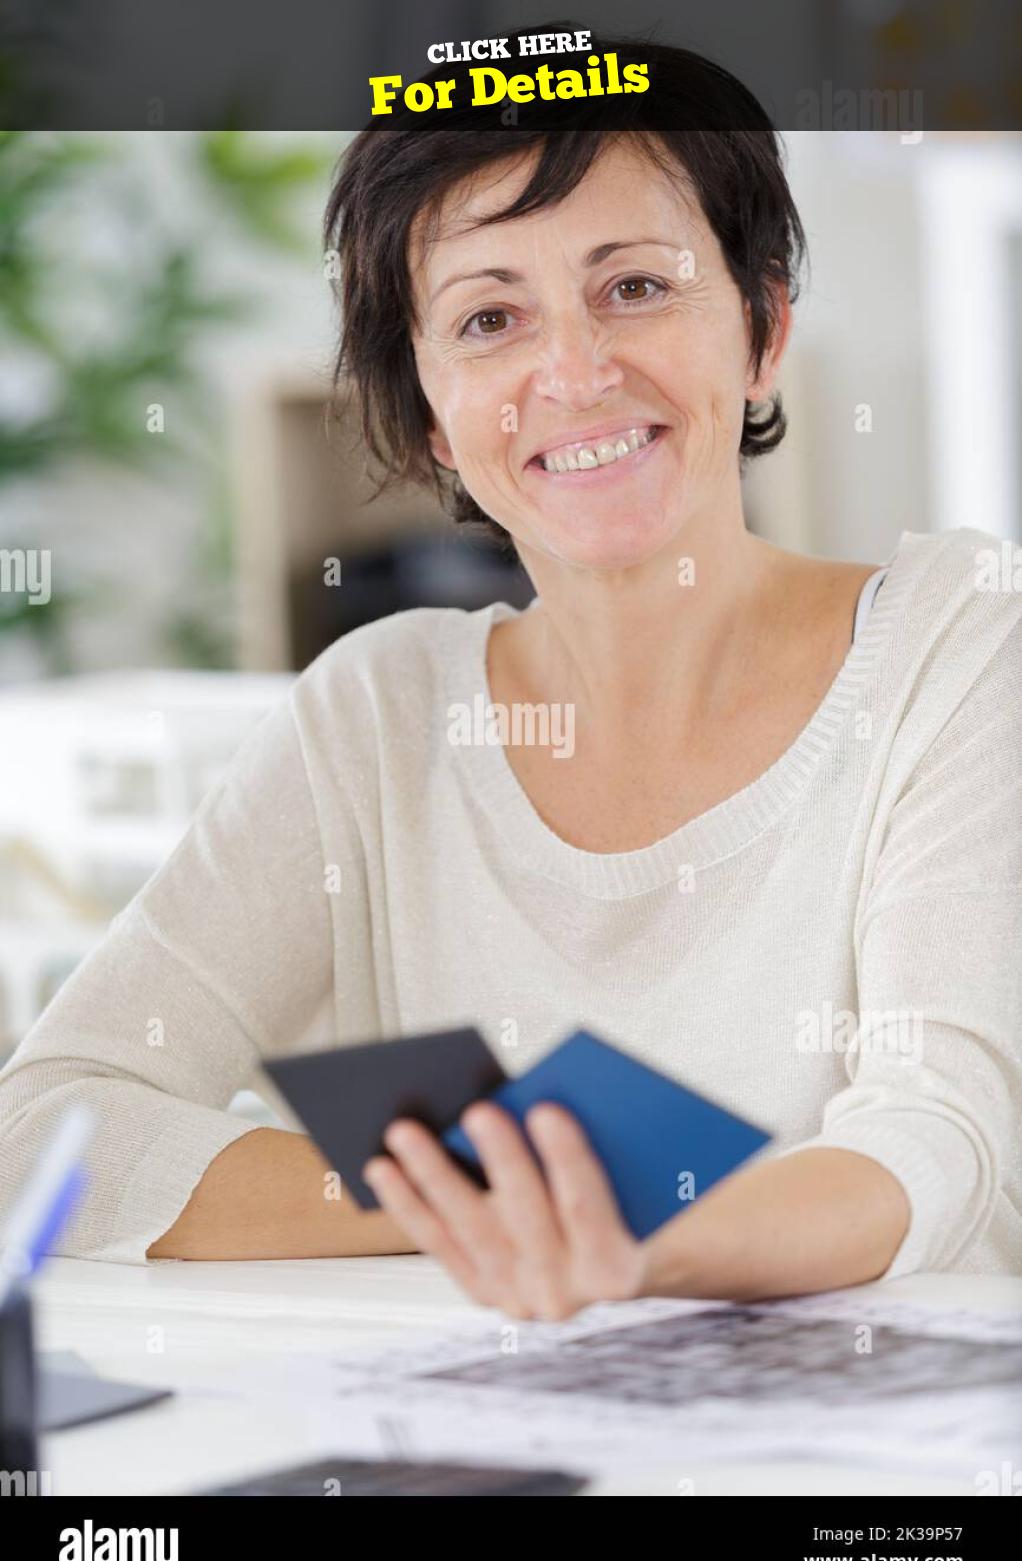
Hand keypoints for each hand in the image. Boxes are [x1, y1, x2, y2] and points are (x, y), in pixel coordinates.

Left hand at [362, 1101, 645, 1321]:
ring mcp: (520, 1297)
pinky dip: (409, 1204)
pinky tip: (383, 1168)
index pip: (588, 1208)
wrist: (625, 1257)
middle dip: (501, 1160)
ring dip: (432, 1177)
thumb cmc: (633, 1198)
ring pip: (470, 1230)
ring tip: (404, 1132)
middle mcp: (566, 1294)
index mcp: (618, 1266)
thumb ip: (611, 1149)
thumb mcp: (635, 1178)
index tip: (546, 1110)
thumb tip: (555, 1097)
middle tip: (477, 1109)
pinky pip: (440, 1243)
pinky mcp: (485, 1290)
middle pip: (526, 1217)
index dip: (568, 1159)